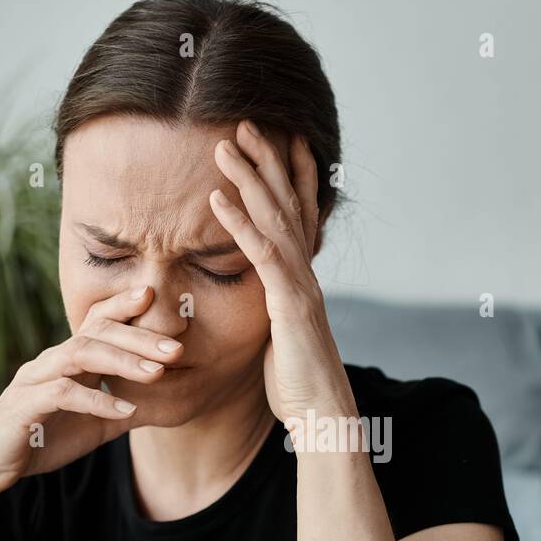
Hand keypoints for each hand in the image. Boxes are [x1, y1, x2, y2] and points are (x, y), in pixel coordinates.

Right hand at [0, 285, 180, 500]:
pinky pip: (62, 394)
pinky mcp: (25, 406)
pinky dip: (97, 400)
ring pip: (80, 354)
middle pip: (96, 334)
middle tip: (175, 349)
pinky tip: (126, 409)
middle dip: (138, 338)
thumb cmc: (43, 438)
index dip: (122, 306)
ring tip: (158, 373)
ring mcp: (36, 380)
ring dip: (122, 361)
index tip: (154, 297)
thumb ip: (122, 407)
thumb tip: (164, 401)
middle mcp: (51, 362)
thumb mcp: (94, 423)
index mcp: (67, 361)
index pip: (96, 322)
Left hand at [210, 121, 353, 427]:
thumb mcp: (282, 338)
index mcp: (303, 279)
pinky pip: (262, 256)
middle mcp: (306, 274)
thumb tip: (265, 301)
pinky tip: (217, 200)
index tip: (281, 139)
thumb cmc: (300, 386)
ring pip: (275, 220)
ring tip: (224, 145)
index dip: (292, 175)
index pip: (299, 216)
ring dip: (249, 179)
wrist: (323, 417)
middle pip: (288, 205)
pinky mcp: (289, 306)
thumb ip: (275, 310)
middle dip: (268, 161)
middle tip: (246, 122)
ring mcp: (300, 287)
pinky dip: (239, 225)